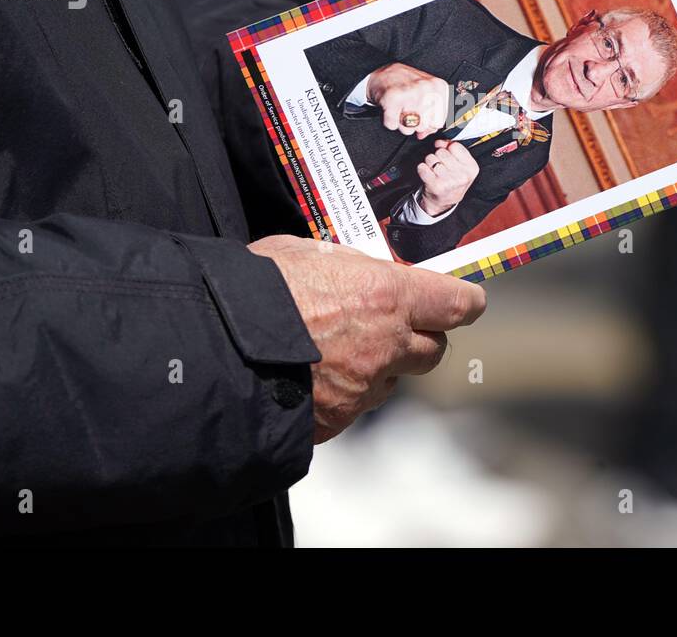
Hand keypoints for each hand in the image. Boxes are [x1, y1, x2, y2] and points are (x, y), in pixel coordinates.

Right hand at [248, 234, 484, 441]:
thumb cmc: (253, 291)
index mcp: (387, 296)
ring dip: (381, 367)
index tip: (465, 300)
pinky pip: (356, 407)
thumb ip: (346, 264)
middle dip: (421, 337)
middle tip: (394, 323)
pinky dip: (344, 394)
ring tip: (338, 349)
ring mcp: (363, 389)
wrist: (211, 349)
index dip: (464, 302)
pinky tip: (312, 378)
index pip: (458, 305)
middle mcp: (386, 346)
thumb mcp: (304, 253)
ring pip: (394, 381)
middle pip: (435, 350)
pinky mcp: (336, 422)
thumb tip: (359, 269)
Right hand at [366, 62, 449, 138]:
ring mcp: (410, 93)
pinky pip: (392, 124)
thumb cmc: (405, 83)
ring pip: (408, 128)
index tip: (421, 116)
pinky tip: (391, 109)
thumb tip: (426, 133)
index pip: (439, 122)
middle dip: (414, 123)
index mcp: (439, 87)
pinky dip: (389, 121)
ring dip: (401, 123)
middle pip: (423, 126)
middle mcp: (426, 88)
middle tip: (408, 109)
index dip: (428, 123)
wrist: (383, 74)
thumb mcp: (426, 94)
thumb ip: (432, 115)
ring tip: (399, 108)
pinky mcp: (393, 98)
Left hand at [416, 140, 478, 216]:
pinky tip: (428, 174)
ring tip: (434, 171)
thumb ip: (453, 149)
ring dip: (429, 162)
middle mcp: (462, 176)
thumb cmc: (453, 181)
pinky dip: (422, 169)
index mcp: (472, 168)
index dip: (448, 147)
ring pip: (431, 158)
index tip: (447, 153)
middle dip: (438, 156)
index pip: (455, 146)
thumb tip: (440, 142)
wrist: (445, 202)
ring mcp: (449, 182)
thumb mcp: (461, 166)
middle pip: (442, 152)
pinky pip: (422, 167)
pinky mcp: (435, 186)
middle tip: (441, 166)